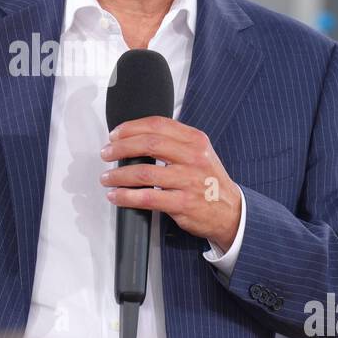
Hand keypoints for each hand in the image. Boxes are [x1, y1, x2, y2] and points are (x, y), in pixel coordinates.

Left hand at [100, 116, 241, 249]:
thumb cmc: (209, 181)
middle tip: (107, 153)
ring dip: (118, 175)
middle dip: (120, 148)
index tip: (115, 134)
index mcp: (195, 140)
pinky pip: (147, 198)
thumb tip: (136, 137)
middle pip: (148, 144)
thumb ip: (174, 142)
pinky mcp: (183, 203)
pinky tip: (116, 196)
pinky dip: (126, 197)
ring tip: (107, 178)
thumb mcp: (199, 152)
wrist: (231, 211)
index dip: (131, 127)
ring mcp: (189, 181)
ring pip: (143, 173)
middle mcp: (193, 157)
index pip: (157, 125)